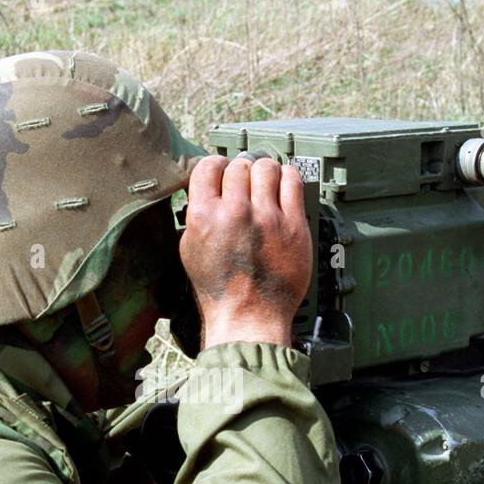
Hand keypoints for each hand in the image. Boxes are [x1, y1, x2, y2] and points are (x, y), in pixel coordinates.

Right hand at [178, 154, 311, 349]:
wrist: (248, 318)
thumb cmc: (219, 290)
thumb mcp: (189, 250)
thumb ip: (195, 215)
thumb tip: (207, 189)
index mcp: (203, 216)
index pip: (209, 166)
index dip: (216, 168)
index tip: (222, 176)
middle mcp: (234, 212)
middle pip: (239, 166)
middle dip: (240, 174)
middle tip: (243, 188)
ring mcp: (267, 217)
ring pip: (266, 167)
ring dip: (263, 172)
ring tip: (263, 186)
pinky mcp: (294, 225)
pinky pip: (292, 181)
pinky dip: (286, 178)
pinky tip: (282, 187)